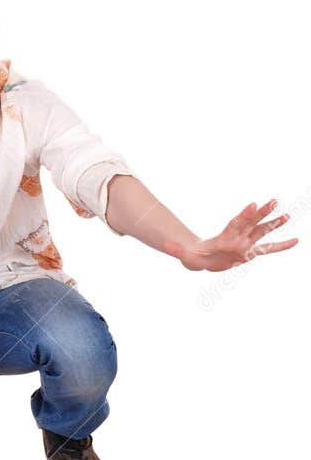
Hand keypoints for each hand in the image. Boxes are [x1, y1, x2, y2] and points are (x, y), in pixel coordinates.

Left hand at [164, 199, 297, 271]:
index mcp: (225, 237)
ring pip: (261, 232)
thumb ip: (176, 249)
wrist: (200, 259)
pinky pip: (268, 249)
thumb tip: (165, 244)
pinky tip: (295, 241)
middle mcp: (237, 237)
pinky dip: (281, 246)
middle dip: (261, 213)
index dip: (244, 214)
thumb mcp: (183, 254)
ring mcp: (245, 244)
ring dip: (273, 224)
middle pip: (251, 223)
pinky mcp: (249, 253)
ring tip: (287, 215)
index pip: (236, 223)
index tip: (252, 204)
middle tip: (273, 200)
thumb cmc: (192, 256)